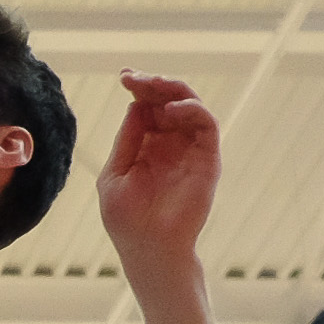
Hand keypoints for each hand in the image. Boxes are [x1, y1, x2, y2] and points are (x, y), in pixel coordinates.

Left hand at [96, 72, 219, 270]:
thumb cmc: (127, 219)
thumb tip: (136, 105)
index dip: (139, 88)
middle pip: (168, 100)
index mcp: (147, 145)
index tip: (125, 75)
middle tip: (135, 76)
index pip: (147, 107)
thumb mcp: (115, 174)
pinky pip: (206, 125)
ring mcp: (190, 149)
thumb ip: (127, 141)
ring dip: (172, 90)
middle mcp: (171, 142)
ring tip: (153, 85)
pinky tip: (171, 109)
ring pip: (190, 105)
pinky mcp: (208, 158)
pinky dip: (192, 110)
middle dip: (153, 84)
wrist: (148, 249)